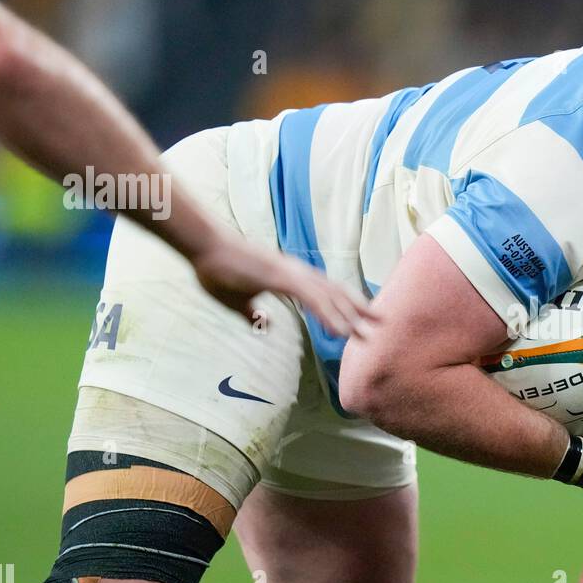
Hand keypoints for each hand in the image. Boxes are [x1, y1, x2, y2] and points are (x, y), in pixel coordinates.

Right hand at [191, 233, 378, 340]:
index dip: (346, 306)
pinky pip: (311, 299)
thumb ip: (251, 313)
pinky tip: (339, 330)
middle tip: (381, 324)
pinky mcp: (280, 278)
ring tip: (365, 334)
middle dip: (358, 309)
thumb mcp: (236, 301)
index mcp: (288, 277)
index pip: (324, 293)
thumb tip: (263, 323)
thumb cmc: (216, 272)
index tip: (362, 320)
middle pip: (335, 292)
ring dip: (348, 316)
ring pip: (328, 297)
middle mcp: (295, 272)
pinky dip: (328, 314)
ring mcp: (289, 273)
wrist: (202, 248)